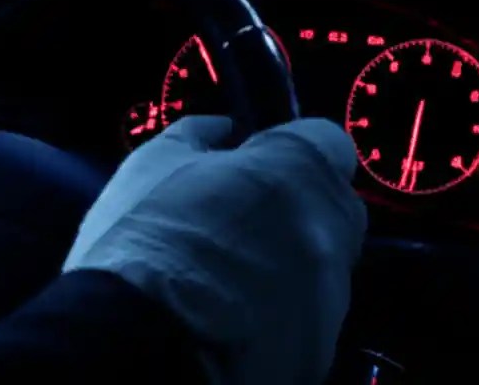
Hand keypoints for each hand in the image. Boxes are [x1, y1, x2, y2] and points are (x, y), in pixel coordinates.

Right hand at [63, 116, 366, 384]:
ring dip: (290, 266)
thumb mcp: (154, 164)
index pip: (326, 143)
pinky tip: (237, 321)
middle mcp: (333, 226)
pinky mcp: (322, 348)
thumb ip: (198, 137)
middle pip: (332, 208)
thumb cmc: (148, 236)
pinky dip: (283, 317)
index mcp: (301, 167)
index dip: (288, 155)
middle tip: (238, 227)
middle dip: (297, 212)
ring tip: (230, 282)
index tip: (252, 170)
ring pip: (323, 268)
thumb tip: (220, 129)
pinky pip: (310, 319)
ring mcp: (333, 293)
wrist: (144, 342)